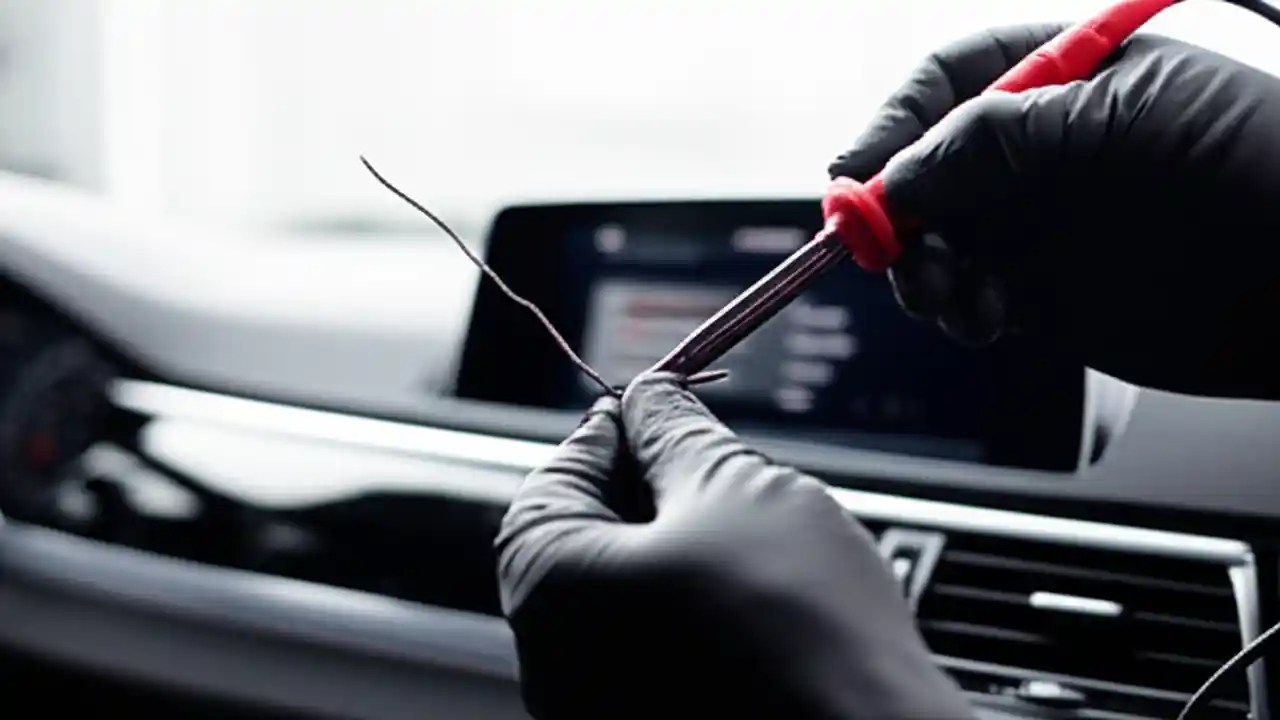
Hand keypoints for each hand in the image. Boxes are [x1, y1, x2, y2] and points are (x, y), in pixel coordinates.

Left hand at [495, 373, 969, 718]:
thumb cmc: (797, 624)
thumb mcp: (734, 488)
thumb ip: (675, 431)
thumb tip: (650, 398)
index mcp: (548, 585)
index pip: (557, 477)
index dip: (616, 430)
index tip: (660, 406)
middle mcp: (552, 660)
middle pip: (590, 539)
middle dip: (653, 490)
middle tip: (719, 464)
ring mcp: (597, 706)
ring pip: (630, 595)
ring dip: (682, 551)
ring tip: (757, 535)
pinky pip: (660, 648)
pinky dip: (698, 612)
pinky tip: (763, 598)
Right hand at [830, 22, 1279, 399]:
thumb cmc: (1249, 168)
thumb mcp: (1115, 123)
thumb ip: (993, 141)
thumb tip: (900, 175)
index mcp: (1063, 80)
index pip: (949, 82)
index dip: (893, 124)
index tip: (854, 176)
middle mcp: (1042, 151)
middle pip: (926, 168)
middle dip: (897, 210)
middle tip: (892, 251)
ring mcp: (1042, 225)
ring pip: (937, 241)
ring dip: (921, 270)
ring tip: (946, 294)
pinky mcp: (1048, 294)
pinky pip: (970, 298)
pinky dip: (959, 310)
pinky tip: (987, 316)